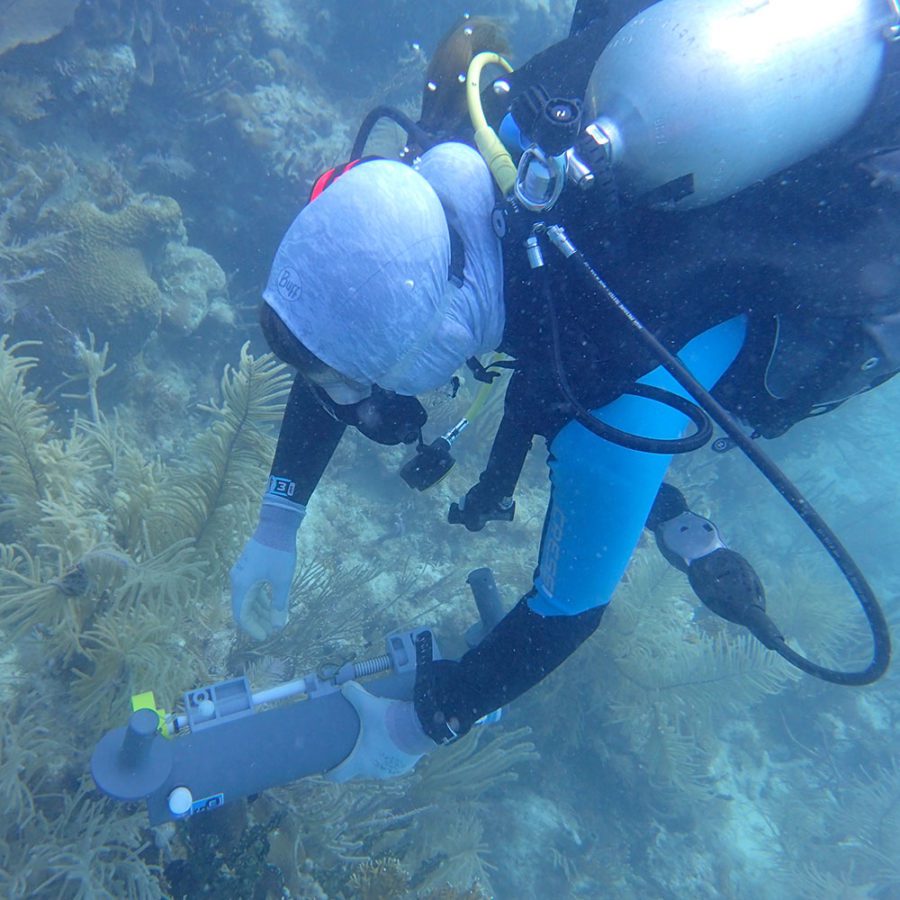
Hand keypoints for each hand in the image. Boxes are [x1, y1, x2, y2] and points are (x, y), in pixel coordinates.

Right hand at [230, 498, 303, 639]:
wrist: (277, 524)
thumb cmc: (279, 553)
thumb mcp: (282, 581)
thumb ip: (279, 605)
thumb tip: (279, 626)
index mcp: (242, 585)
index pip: (242, 616)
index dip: (253, 629)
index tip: (266, 637)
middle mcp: (238, 580)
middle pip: (244, 608)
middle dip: (257, 621)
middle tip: (272, 631)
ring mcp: (242, 572)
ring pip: (249, 598)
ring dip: (261, 611)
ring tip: (275, 621)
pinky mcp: (250, 566)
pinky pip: (252, 588)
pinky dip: (262, 599)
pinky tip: (273, 605)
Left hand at [325, 681, 434, 781]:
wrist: (422, 726)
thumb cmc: (391, 720)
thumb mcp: (368, 704)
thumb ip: (353, 694)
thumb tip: (344, 686)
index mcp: (361, 761)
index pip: (340, 775)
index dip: (331, 773)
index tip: (327, 769)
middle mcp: (374, 771)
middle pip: (358, 770)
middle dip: (354, 760)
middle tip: (353, 746)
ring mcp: (390, 770)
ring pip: (375, 767)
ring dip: (373, 758)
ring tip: (373, 743)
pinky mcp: (404, 766)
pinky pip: (391, 764)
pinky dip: (388, 756)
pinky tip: (389, 745)